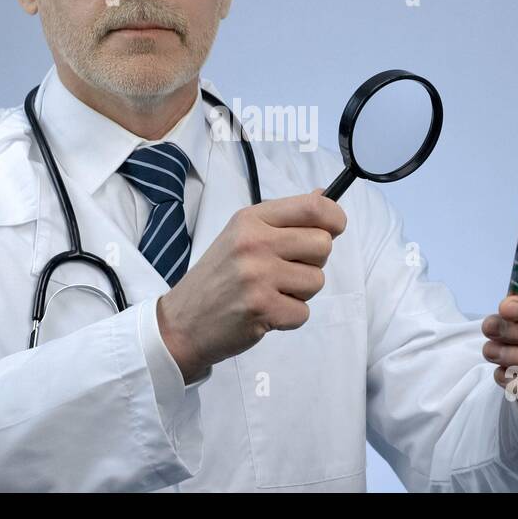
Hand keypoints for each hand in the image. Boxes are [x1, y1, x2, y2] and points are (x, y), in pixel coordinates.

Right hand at [157, 189, 346, 381]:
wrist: (183, 321)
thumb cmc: (218, 277)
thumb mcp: (242, 235)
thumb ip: (284, 218)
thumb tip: (323, 197)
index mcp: (251, 219)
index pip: (313, 207)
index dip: (334, 218)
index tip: (333, 229)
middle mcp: (254, 242)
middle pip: (323, 244)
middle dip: (313, 262)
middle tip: (286, 271)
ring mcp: (257, 276)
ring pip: (317, 280)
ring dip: (300, 293)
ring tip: (271, 292)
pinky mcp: (262, 308)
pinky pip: (304, 312)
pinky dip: (290, 318)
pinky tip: (266, 312)